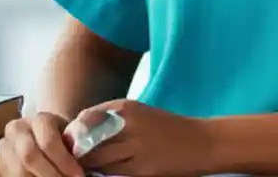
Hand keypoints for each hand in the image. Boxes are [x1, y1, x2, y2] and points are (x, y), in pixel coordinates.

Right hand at [0, 111, 85, 176]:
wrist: (44, 138)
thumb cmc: (64, 139)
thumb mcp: (74, 135)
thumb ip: (78, 141)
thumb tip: (82, 155)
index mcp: (39, 119)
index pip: (48, 141)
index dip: (64, 162)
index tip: (78, 175)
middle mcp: (17, 129)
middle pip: (29, 157)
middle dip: (51, 175)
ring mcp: (6, 146)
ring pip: (18, 171)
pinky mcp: (1, 163)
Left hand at [66, 99, 215, 176]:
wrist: (203, 143)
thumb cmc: (169, 129)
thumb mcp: (141, 114)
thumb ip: (113, 119)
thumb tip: (81, 130)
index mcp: (126, 107)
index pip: (85, 118)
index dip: (75, 133)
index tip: (74, 143)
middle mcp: (128, 125)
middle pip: (86, 141)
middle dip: (77, 152)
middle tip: (75, 160)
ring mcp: (135, 148)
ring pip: (95, 160)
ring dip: (88, 166)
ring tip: (88, 169)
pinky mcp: (141, 169)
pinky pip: (112, 174)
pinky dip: (104, 175)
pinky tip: (105, 175)